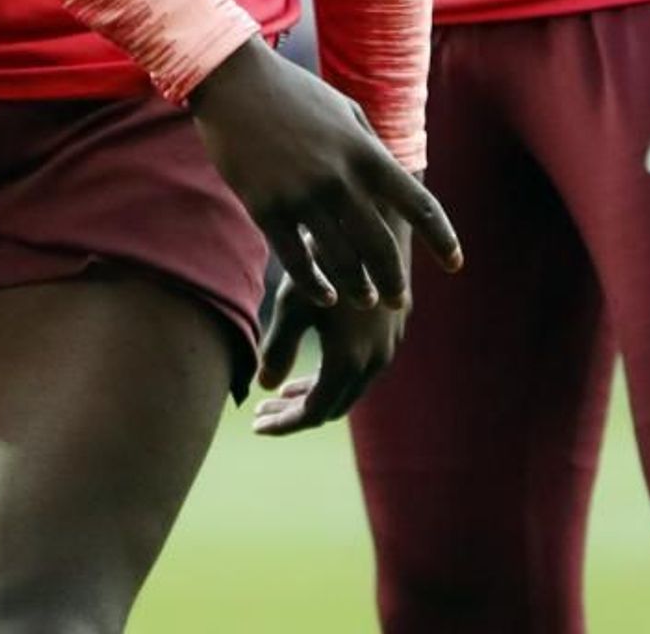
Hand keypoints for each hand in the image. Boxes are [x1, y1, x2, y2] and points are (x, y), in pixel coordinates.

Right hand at [188, 37, 460, 312]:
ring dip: (358, 288)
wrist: (235, 83)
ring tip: (366, 300)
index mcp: (366, 152)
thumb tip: (393, 179)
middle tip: (400, 300)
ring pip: (341, 260)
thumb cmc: (294, 93)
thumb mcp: (345, 111)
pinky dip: (316, 284)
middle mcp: (339, 178)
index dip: (443, 238)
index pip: (418, 204)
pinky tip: (326, 296)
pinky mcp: (266, 209)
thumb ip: (371, 147)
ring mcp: (302, 196)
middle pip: (380, 245)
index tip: (456, 263)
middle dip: (395, 280)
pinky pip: (297, 260)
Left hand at [249, 271, 407, 435]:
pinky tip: (313, 368)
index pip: (313, 414)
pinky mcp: (394, 331)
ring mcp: (388, 347)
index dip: (283, 424)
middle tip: (263, 412)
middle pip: (333, 407)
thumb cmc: (325, 259)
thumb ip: (278, 348)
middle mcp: (375, 361)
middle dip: (296, 414)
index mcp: (348, 360)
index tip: (256, 425)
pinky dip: (336, 378)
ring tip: (282, 392)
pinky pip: (363, 369)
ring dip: (316, 395)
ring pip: (350, 389)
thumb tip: (263, 386)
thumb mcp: (293, 303)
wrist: (376, 224)